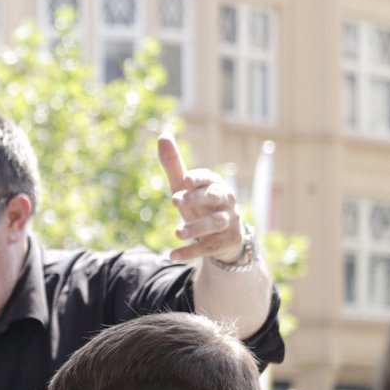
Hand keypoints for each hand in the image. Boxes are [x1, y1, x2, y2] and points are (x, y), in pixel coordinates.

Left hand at [158, 135, 244, 262]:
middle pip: (216, 197)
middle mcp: (225, 202)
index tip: (186, 180)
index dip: (198, 179)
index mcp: (214, 184)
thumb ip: (174, 164)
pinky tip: (172, 254)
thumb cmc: (200, 203)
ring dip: (196, 227)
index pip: (208, 178)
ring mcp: (227, 223)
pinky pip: (207, 247)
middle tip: (175, 200)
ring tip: (177, 232)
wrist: (223, 234)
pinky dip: (191, 252)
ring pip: (215, 224)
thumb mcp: (186, 187)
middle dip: (197, 198)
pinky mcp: (223, 242)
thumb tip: (163, 135)